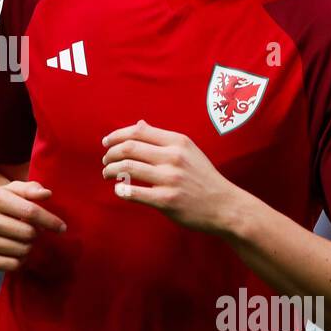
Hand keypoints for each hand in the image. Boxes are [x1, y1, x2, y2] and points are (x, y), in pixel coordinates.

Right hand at [0, 180, 66, 271]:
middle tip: (35, 232)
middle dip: (37, 234)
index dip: (50, 221)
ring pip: (22, 251)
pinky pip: (13, 265)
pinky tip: (16, 251)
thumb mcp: (12, 190)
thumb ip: (31, 189)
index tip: (62, 227)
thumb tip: (47, 194)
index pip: (30, 212)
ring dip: (29, 247)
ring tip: (24, 241)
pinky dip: (21, 260)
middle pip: (28, 234)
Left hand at [101, 119, 238, 232]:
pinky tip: (119, 190)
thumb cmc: (203, 177)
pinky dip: (121, 190)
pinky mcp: (167, 200)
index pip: (137, 131)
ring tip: (107, 174)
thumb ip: (162, 138)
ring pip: (127, 168)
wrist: (225, 206)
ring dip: (110, 171)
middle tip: (105, 161)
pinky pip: (133, 193)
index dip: (116, 135)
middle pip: (128, 148)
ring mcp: (170, 179)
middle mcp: (173, 157)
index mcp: (177, 142)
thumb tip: (138, 124)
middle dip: (110, 154)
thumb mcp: (188, 151)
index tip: (106, 142)